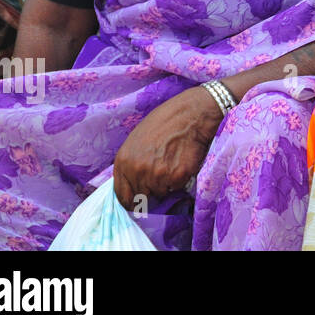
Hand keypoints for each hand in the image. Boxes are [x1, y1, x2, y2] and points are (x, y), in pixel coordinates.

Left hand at [113, 87, 221, 211]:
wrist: (192, 113)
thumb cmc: (165, 121)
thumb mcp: (136, 139)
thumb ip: (131, 163)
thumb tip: (132, 184)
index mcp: (123, 161)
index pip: (123, 196)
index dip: (131, 201)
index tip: (139, 200)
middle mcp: (137, 171)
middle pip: (142, 198)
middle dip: (151, 191)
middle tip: (161, 176)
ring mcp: (157, 175)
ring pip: (161, 193)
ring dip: (167, 184)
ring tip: (173, 163)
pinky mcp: (177, 176)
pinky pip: (177, 187)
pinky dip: (181, 179)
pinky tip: (183, 161)